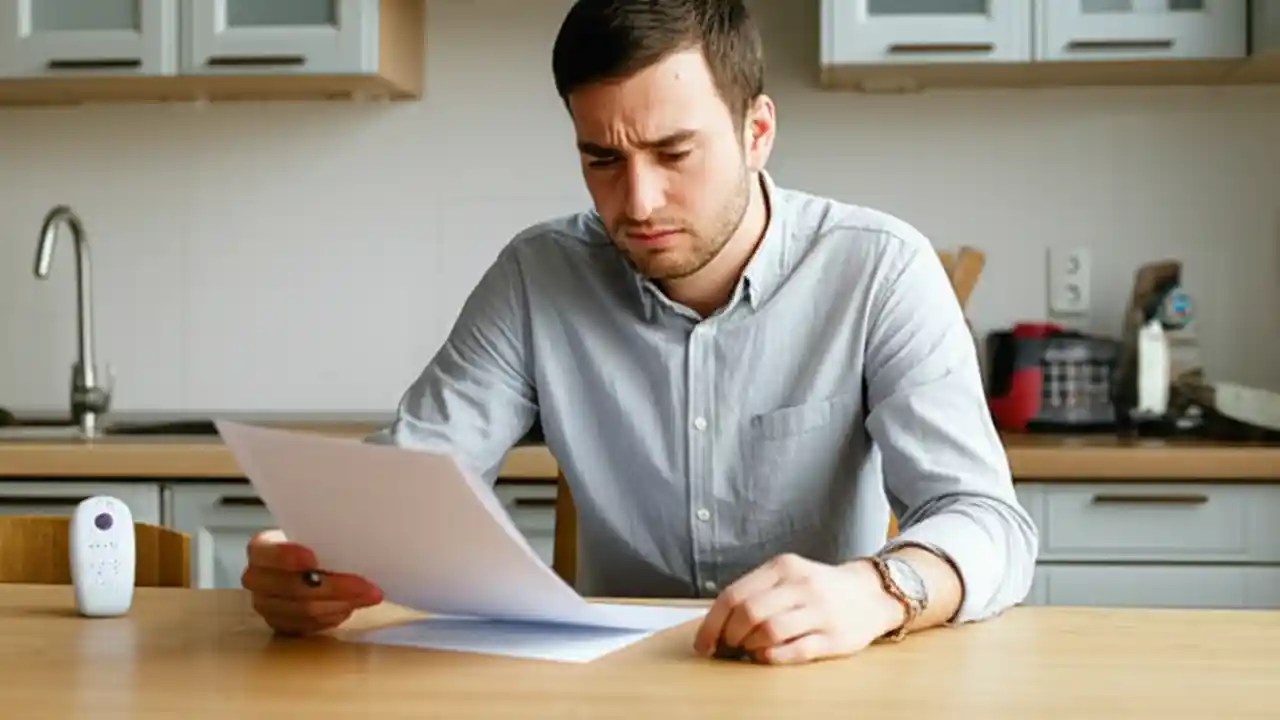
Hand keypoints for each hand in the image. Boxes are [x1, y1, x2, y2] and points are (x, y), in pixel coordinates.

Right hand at [241, 529, 383, 635]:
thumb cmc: (314, 544)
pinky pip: (307, 626)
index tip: (314, 559)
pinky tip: (350, 607)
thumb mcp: (316, 533)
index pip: (267, 554)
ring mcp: (266, 606)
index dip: (288, 557)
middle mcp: (256, 579)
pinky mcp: (280, 625)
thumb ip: (324, 535)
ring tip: (368, 597)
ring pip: (303, 610)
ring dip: (340, 604)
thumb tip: (357, 533)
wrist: (305, 566)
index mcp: (260, 549)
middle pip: (292, 588)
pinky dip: (333, 617)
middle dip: (334, 587)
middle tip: (365, 586)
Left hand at [692, 553, 903, 664]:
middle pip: (748, 613)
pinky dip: (772, 658)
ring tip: (749, 650)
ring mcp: (819, 610)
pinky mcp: (834, 637)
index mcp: (782, 567)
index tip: (703, 643)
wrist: (870, 594)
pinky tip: (767, 657)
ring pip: (769, 631)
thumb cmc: (817, 588)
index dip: (712, 623)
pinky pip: (794, 651)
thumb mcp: (787, 577)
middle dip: (730, 636)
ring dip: (750, 647)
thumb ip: (755, 593)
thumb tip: (716, 626)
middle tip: (728, 647)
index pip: (734, 594)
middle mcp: (800, 584)